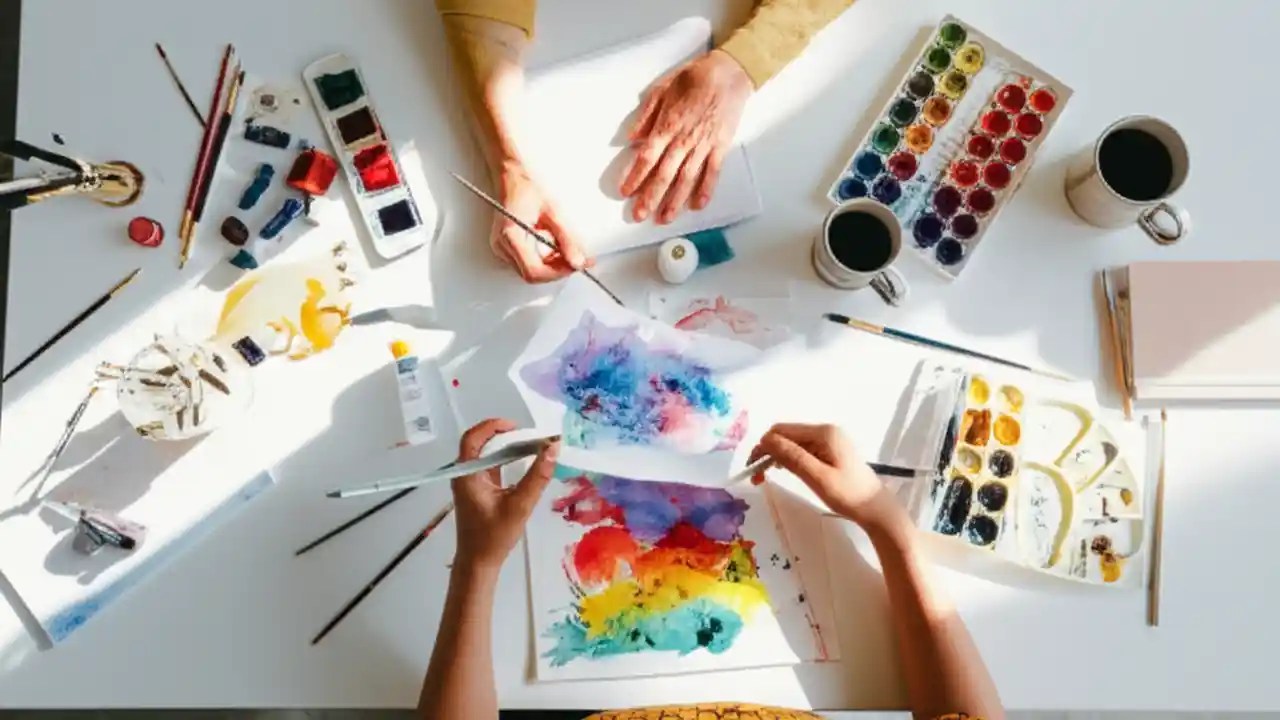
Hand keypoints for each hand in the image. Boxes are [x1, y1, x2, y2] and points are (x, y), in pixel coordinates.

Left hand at [452, 419, 559, 571]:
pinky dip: (504, 459)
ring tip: (529, 446)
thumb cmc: (494, 536)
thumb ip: (537, 476)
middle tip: (529, 437)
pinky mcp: (477, 489)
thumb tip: (553, 448)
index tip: (518, 427)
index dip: (493, 426)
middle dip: (504, 434)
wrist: (478, 562)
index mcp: (467, 474)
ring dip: (505, 446)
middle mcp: (464, 474)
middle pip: (479, 442)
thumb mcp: (520, 505)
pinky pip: (489, 465)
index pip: (473, 437)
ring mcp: (469, 481)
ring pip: (484, 453)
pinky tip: (521, 461)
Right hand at [491, 161, 590, 282]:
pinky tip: (554, 250)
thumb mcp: (554, 214)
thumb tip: (578, 262)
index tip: (575, 265)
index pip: (533, 271)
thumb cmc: (528, 190)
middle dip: (556, 270)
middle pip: (531, 274)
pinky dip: (544, 262)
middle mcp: (501, 246)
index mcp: (510, 235)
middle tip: (576, 260)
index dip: (557, 272)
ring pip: (529, 272)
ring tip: (566, 252)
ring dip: (551, 267)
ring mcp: (501, 249)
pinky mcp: (506, 249)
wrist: (512, 179)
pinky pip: (526, 264)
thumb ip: (568, 240)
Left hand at [620, 49, 752, 224]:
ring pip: (686, 179)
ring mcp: (704, 145)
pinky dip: (705, 190)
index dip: (635, 176)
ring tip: (664, 218)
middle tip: (639, 215)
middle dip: (650, 197)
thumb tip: (632, 138)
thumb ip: (646, 115)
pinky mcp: (721, 147)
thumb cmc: (694, 77)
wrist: (728, 73)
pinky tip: (696, 206)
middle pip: (664, 174)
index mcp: (667, 125)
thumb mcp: (662, 89)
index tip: (626, 191)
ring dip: (674, 201)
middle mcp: (684, 140)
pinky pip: (712, 173)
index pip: (647, 157)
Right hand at [748, 423, 903, 530]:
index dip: (764, 447)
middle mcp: (825, 431)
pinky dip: (790, 460)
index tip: (753, 469)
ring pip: (793, 443)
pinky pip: (803, 450)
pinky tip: (786, 472)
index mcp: (823, 432)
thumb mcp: (817, 477)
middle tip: (756, 477)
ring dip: (777, 457)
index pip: (782, 431)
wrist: (875, 509)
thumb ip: (792, 457)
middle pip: (786, 435)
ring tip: (766, 478)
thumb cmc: (847, 494)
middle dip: (768, 452)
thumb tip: (765, 440)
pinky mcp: (831, 452)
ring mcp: (829, 441)